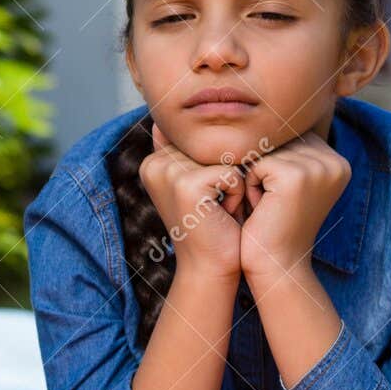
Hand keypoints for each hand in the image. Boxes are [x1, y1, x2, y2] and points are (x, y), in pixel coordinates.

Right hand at [138, 122, 246, 281]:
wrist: (210, 267)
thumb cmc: (212, 225)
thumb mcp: (197, 184)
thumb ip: (189, 152)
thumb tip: (187, 122)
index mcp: (153, 161)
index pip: (201, 141)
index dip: (215, 166)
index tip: (205, 198)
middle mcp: (155, 164)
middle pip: (212, 146)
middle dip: (225, 172)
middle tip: (213, 205)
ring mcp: (168, 173)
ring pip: (224, 156)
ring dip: (232, 182)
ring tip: (218, 207)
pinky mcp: (187, 184)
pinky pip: (232, 172)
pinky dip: (236, 192)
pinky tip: (222, 213)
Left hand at [239, 131, 349, 280]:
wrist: (277, 264)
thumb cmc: (275, 226)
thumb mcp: (291, 186)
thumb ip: (292, 153)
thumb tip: (270, 118)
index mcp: (338, 162)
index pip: (292, 139)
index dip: (274, 166)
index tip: (281, 198)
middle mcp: (335, 161)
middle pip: (280, 142)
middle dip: (265, 170)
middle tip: (272, 204)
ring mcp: (317, 167)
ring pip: (266, 152)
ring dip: (256, 179)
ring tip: (268, 206)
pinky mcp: (295, 176)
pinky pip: (256, 165)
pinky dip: (250, 186)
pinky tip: (262, 208)